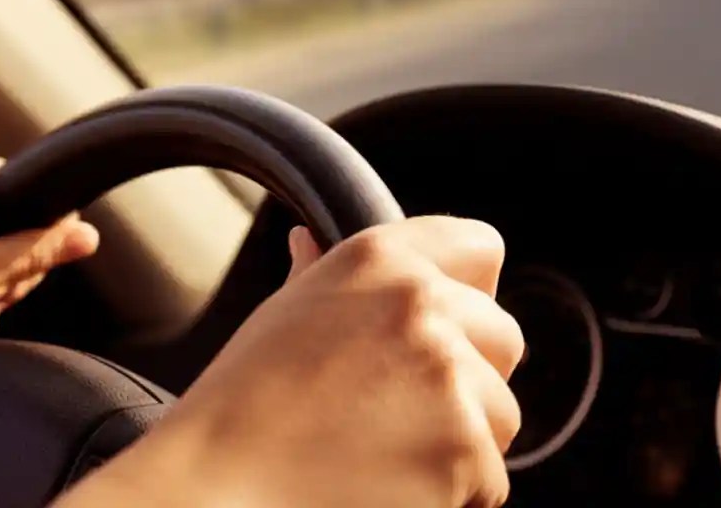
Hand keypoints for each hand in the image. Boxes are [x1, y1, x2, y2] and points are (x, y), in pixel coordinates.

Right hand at [59, 217, 524, 507]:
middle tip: (402, 411)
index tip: (448, 328)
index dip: (470, 292)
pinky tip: (387, 490)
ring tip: (381, 455)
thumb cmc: (240, 411)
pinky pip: (490, 478)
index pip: (481, 247)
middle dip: (474, 376)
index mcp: (379, 259)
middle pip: (505, 336)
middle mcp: (423, 304)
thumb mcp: (281, 320)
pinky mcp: (466, 450)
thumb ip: (321, 275)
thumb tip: (308, 238)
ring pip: (502, 413)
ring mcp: (450, 377)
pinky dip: (453, 495)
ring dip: (463, 442)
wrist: (215, 496)